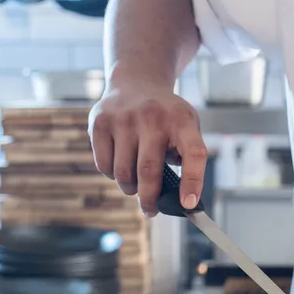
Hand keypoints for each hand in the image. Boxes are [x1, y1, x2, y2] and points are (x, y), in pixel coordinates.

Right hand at [89, 83, 207, 217]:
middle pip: (149, 171)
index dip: (193, 182)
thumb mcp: (186, 127)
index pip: (193, 153)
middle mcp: (153, 116)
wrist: (136, 83)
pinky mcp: (100, 122)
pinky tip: (120, 165)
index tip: (188, 205)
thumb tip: (182, 200)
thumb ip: (187, 157)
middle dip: (150, 200)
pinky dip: (112, 174)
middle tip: (151, 210)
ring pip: (123, 173)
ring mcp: (124, 118)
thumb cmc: (166, 116)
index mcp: (182, 120)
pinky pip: (104, 166)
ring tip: (135, 185)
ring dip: (129, 188)